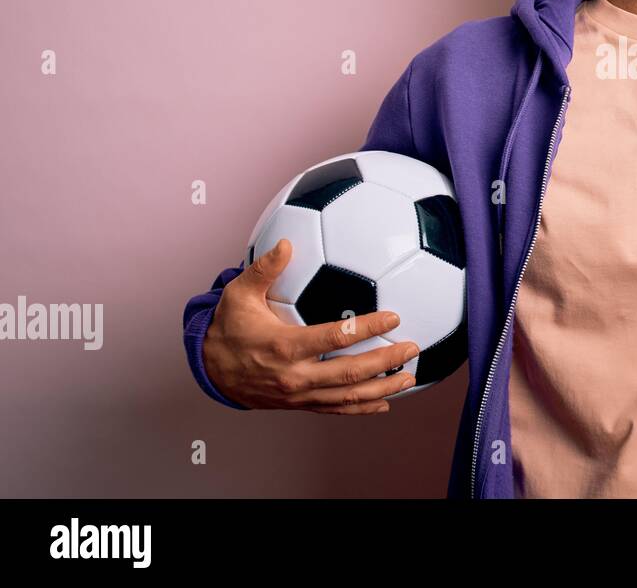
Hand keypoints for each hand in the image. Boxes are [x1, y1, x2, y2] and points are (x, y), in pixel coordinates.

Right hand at [202, 239, 420, 413]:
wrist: (209, 370)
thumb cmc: (227, 327)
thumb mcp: (238, 295)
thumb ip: (264, 269)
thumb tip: (286, 243)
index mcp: (285, 347)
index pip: (335, 337)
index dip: (367, 328)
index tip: (394, 317)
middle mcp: (295, 376)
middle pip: (349, 372)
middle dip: (385, 362)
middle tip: (412, 348)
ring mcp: (299, 395)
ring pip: (347, 397)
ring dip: (382, 389)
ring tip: (409, 379)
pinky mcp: (299, 404)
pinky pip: (334, 410)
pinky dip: (361, 409)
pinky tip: (385, 402)